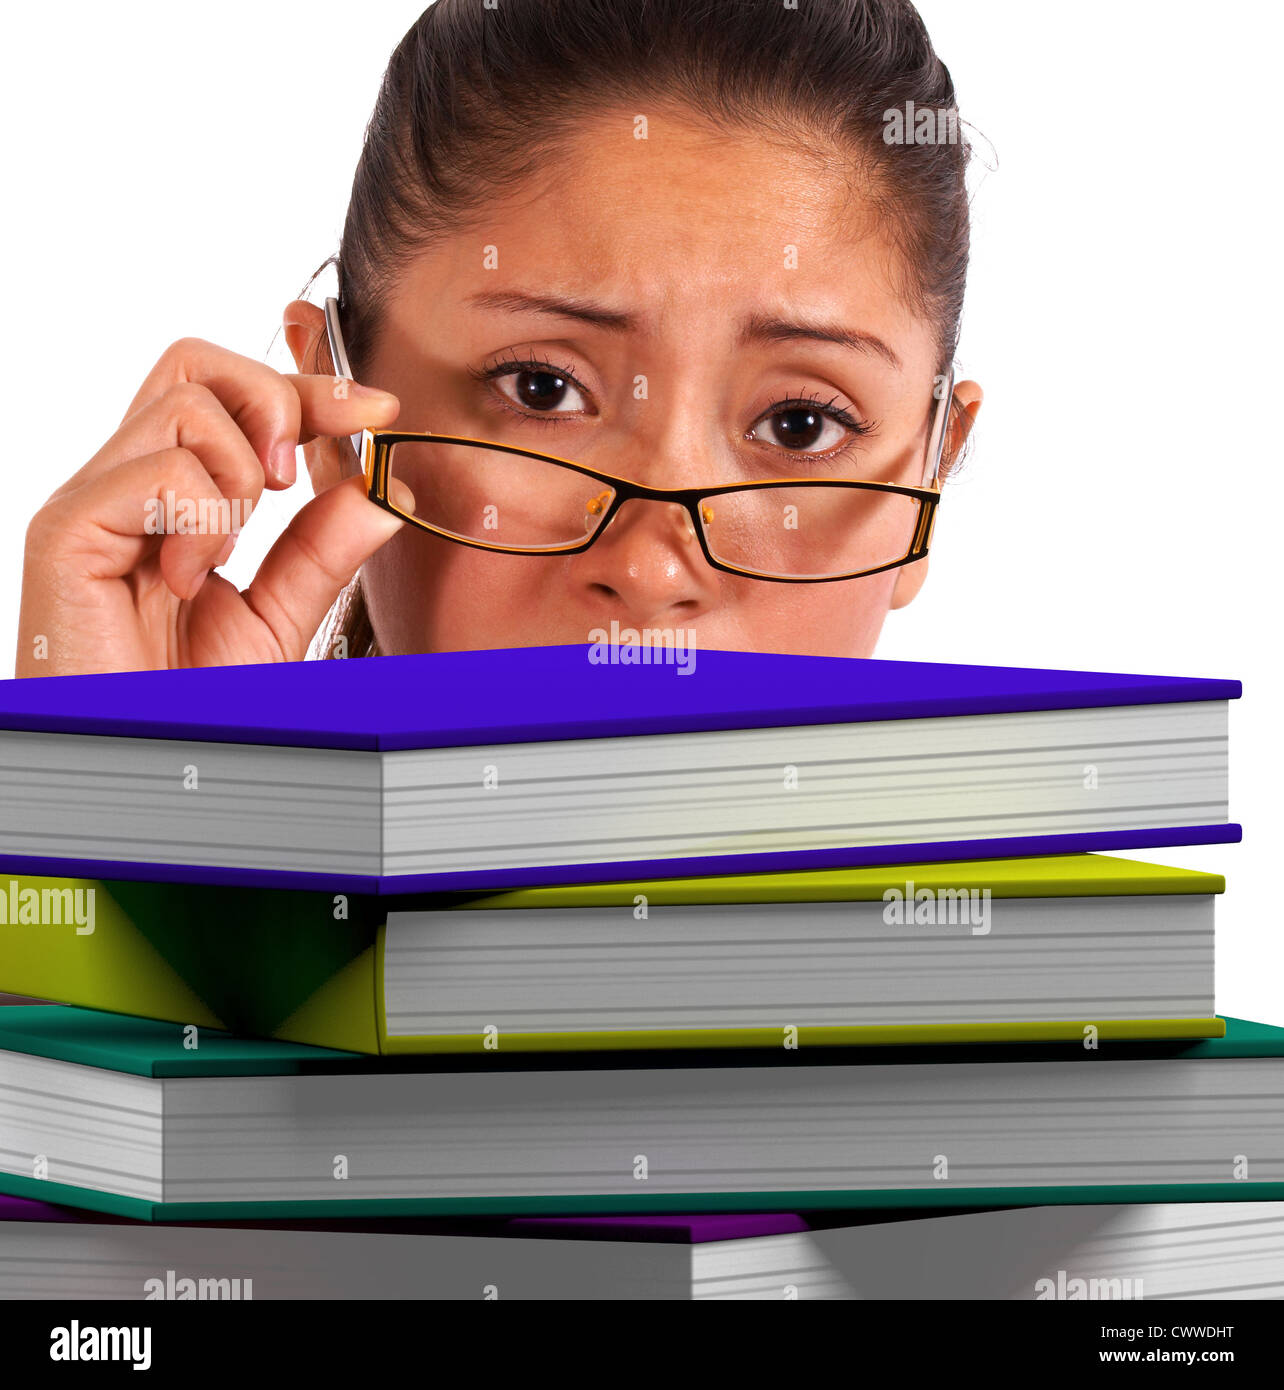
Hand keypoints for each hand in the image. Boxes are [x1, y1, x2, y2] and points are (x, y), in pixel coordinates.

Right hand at [16, 337, 408, 674]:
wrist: (141, 764)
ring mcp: (92, 502)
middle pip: (197, 366)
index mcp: (168, 501)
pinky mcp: (67, 530)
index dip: (312, 392)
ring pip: (186, 403)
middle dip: (275, 402)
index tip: (379, 411)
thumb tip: (381, 489)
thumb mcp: (277, 619)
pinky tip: (187, 579)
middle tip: (293, 479)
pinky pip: (163, 469)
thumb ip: (323, 551)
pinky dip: (204, 519)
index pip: (232, 399)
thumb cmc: (186, 705)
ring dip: (240, 475)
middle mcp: (123, 487)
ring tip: (224, 553)